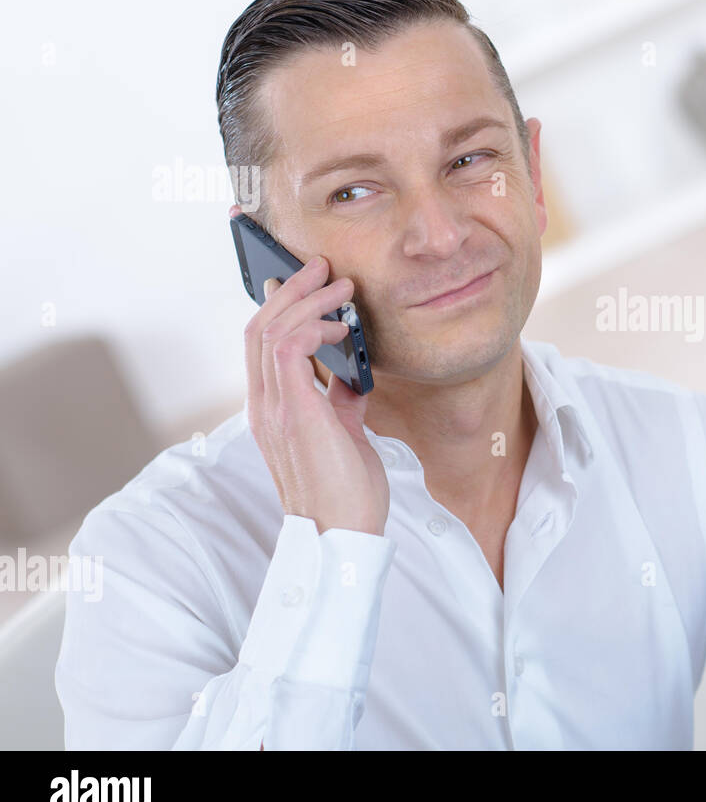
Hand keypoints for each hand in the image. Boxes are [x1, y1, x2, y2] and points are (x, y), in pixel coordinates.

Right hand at [242, 244, 389, 536]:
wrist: (343, 534)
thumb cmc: (346, 492)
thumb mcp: (344, 434)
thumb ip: (341, 401)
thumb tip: (352, 373)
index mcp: (272, 409)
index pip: (261, 344)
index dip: (278, 306)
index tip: (303, 281)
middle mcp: (264, 405)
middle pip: (258, 327)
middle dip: (291, 289)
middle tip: (322, 267)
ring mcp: (274, 409)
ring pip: (269, 330)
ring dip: (306, 299)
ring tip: (339, 284)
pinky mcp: (293, 412)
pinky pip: (289, 348)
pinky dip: (313, 325)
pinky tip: (341, 325)